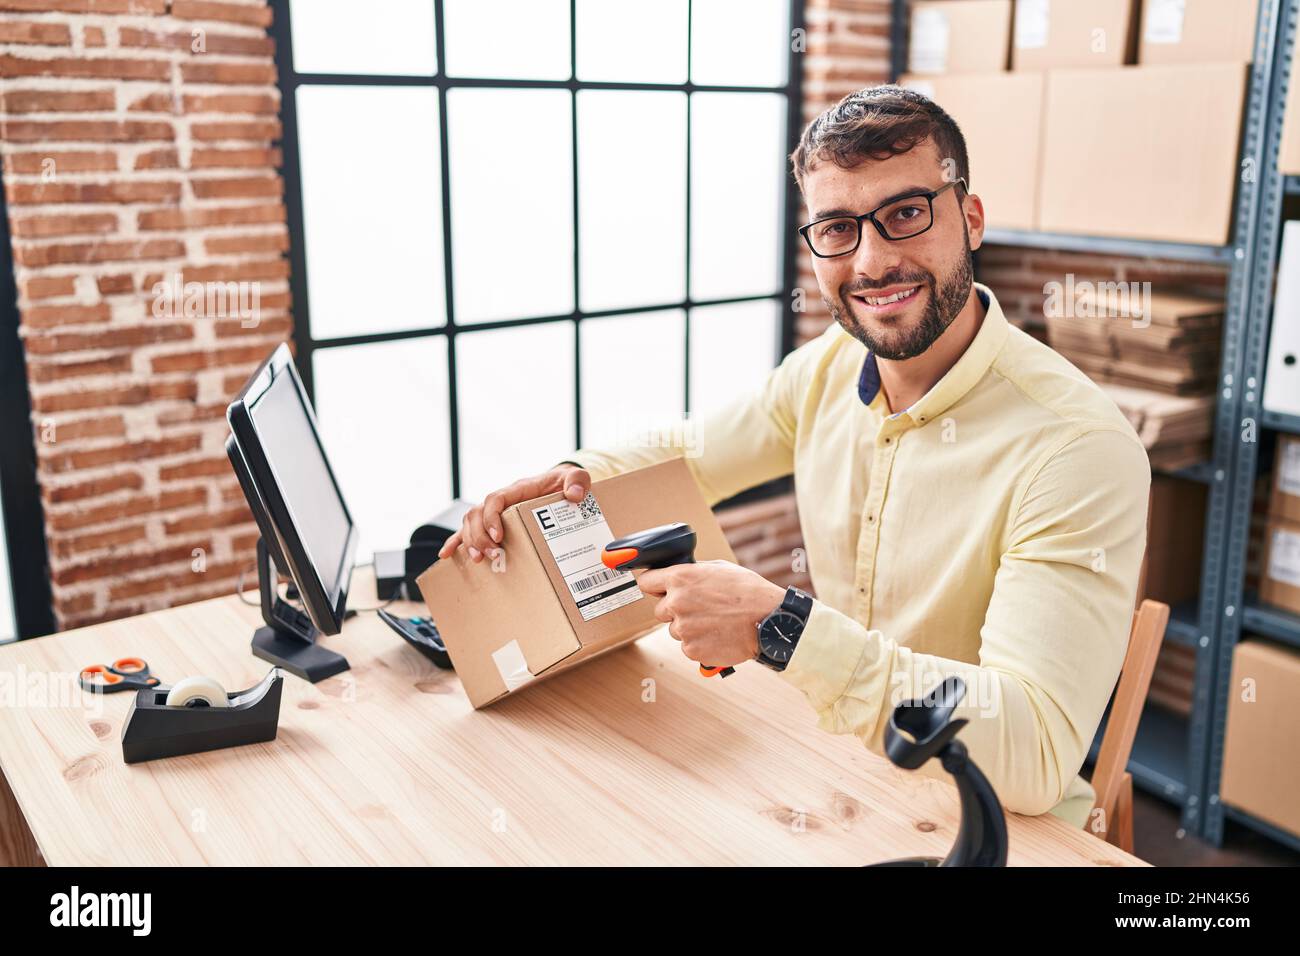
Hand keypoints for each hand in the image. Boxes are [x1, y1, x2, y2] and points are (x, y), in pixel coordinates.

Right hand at [438, 463, 590, 562]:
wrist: (562, 484)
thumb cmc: (566, 482)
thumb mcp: (576, 478)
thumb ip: (577, 481)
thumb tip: (573, 494)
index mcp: (518, 489)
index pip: (495, 499)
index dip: (492, 517)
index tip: (498, 536)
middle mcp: (503, 500)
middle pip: (477, 514)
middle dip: (480, 537)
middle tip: (493, 556)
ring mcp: (495, 512)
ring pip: (470, 524)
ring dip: (470, 542)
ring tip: (480, 560)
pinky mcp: (494, 524)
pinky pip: (469, 531)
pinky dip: (456, 542)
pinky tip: (447, 555)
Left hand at [635, 560, 785, 668]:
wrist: (769, 620)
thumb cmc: (749, 592)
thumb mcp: (718, 569)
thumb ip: (693, 573)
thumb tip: (680, 578)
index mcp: (680, 578)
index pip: (646, 582)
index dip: (654, 586)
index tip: (658, 590)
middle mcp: (676, 602)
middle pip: (659, 611)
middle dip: (674, 611)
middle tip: (698, 610)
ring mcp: (682, 628)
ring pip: (675, 630)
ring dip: (689, 628)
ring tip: (714, 623)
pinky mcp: (691, 649)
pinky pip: (688, 647)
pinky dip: (699, 643)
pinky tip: (717, 635)